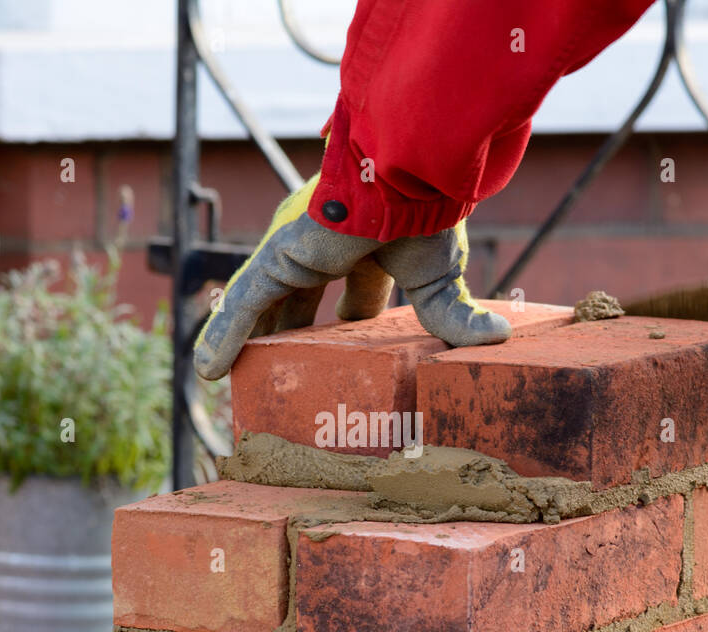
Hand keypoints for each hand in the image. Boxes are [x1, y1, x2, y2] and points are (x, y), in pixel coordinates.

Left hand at [192, 174, 510, 379]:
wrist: (412, 175)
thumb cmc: (430, 213)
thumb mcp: (440, 279)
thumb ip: (451, 317)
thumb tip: (498, 340)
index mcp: (367, 250)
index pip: (349, 301)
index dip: (340, 333)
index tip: (336, 360)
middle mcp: (325, 248)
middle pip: (297, 305)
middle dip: (287, 339)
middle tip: (280, 375)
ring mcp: (297, 251)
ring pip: (262, 307)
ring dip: (246, 343)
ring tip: (231, 381)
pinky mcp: (278, 255)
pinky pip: (243, 303)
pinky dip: (225, 337)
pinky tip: (209, 371)